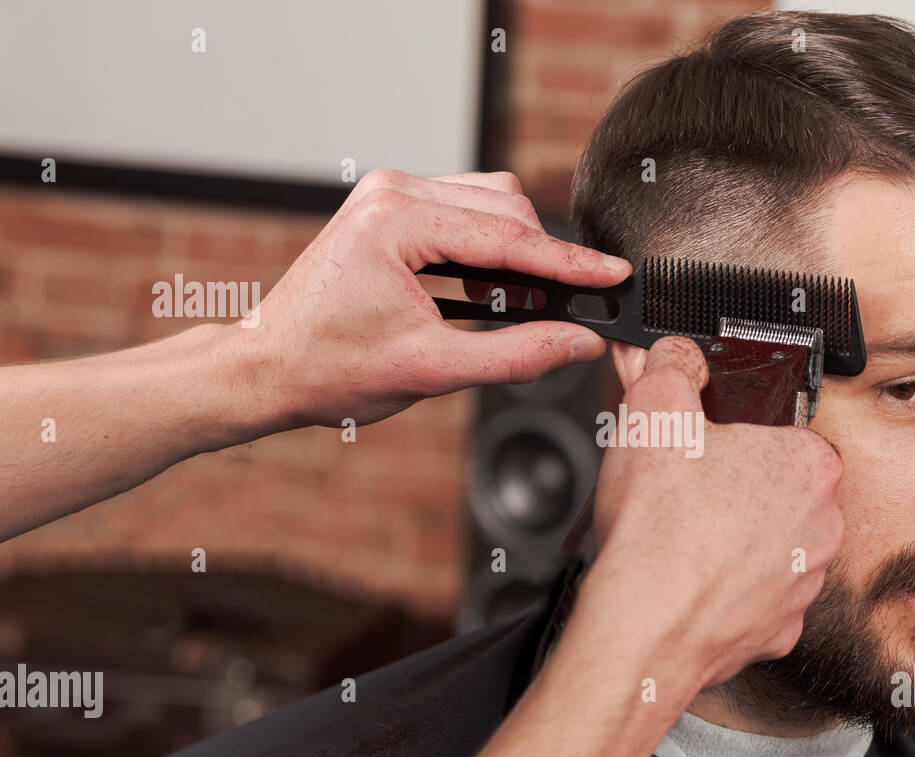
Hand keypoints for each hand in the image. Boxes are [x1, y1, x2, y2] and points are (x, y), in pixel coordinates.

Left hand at [234, 169, 631, 428]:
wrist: (268, 368)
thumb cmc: (328, 368)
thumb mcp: (433, 370)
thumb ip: (518, 354)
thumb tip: (577, 342)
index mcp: (396, 222)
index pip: (509, 236)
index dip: (569, 262)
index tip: (612, 274)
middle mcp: (392, 193)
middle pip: (506, 207)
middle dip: (543, 257)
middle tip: (567, 308)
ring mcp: (388, 195)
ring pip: (489, 203)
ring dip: (516, 251)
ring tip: (523, 304)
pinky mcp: (388, 208)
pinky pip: (462, 211)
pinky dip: (488, 248)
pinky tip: (489, 290)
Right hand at [580, 337, 845, 690]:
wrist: (644, 626)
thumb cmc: (658, 529)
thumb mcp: (653, 408)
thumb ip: (672, 365)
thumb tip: (677, 355)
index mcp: (808, 464)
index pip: (782, 433)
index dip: (735, 437)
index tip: (705, 448)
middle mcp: (823, 526)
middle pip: (779, 491)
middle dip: (736, 489)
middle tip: (688, 493)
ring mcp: (804, 583)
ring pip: (770, 547)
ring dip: (734, 542)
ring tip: (683, 539)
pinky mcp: (779, 630)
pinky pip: (756, 598)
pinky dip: (725, 592)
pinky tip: (690, 582)